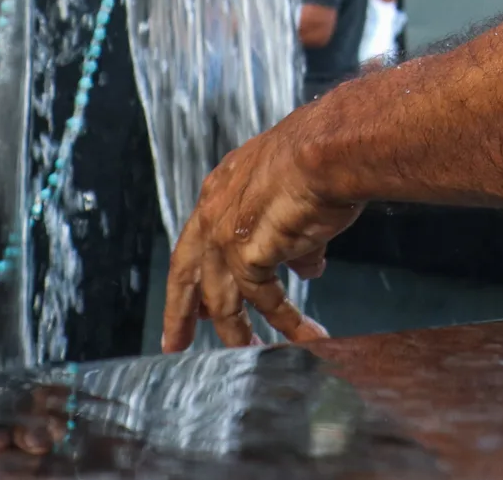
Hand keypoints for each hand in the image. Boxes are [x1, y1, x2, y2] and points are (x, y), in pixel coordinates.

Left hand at [161, 114, 361, 351]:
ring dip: (242, 332)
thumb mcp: (292, 193)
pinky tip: (308, 335)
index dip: (194, 272)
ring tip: (260, 352)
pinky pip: (265, 300)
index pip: (197, 239)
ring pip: (224, 299)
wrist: (326, 150)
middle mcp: (214, 213)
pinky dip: (289, 322)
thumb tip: (306, 267)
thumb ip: (291, 235)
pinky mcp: (246, 257)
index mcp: (221, 189)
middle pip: (188, 275)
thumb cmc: (319, 156)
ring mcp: (224, 237)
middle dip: (181, 314)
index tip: (193, 299)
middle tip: (176, 344)